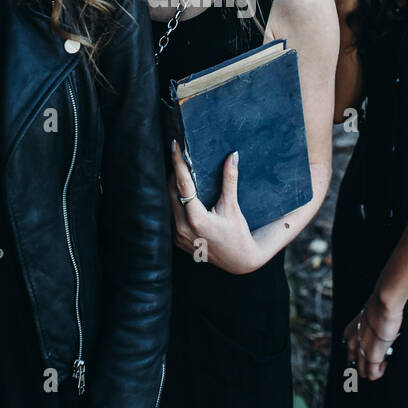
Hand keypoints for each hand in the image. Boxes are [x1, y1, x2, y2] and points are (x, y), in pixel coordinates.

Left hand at [168, 140, 262, 274]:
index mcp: (196, 219)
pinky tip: (182, 193)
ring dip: (174, 188)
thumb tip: (233, 156)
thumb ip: (230, 180)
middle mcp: (183, 228)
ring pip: (169, 204)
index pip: (183, 184)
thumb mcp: (233, 206)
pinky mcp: (177, 240)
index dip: (178, 163)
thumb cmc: (237, 233)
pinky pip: (171, 216)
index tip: (174, 146)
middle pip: (171, 192)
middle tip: (179, 155)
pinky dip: (176, 202)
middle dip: (174, 173)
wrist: (238, 261)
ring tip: (180, 172)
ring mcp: (178, 236)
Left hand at [342, 290, 403, 381]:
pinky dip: (379, 373)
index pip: (350, 353)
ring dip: (373, 371)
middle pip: (354, 365)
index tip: (374, 350)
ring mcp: (360, 351)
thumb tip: (376, 338)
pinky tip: (384, 365)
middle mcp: (351, 343)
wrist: (383, 303)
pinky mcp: (372, 356)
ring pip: (362, 372)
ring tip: (382, 362)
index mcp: (349, 333)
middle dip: (367, 365)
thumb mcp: (368, 320)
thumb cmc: (379, 307)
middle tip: (379, 359)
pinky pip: (372, 374)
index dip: (363, 355)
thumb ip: (368, 330)